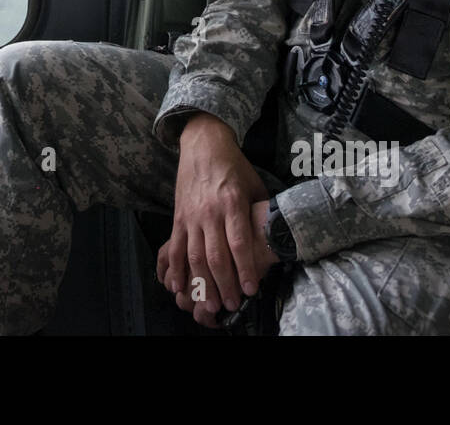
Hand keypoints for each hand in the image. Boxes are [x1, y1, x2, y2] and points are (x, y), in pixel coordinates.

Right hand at [155, 113, 268, 326]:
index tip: (251, 289)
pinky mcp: (179, 217)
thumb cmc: (234, 165)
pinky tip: (178, 286)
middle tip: (232, 305)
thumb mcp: (255, 185)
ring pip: (194, 255)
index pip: (238, 242)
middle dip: (224, 284)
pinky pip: (175, 247)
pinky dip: (175, 268)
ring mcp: (192, 215)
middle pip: (216, 255)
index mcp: (232, 203)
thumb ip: (260, 212)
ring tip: (209, 303)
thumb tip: (275, 235)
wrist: (204, 144)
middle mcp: (210, 211)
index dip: (245, 268)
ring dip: (201, 283)